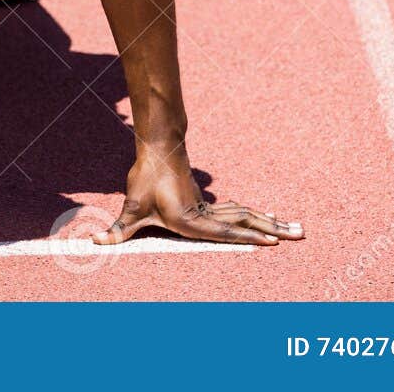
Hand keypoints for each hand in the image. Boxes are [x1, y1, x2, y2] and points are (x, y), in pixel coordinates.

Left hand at [94, 151, 302, 246]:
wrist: (156, 150)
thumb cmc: (145, 179)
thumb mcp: (131, 207)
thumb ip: (116, 230)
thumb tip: (92, 243)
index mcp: (193, 220)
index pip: (227, 232)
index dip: (251, 237)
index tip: (275, 241)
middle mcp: (207, 214)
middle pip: (247, 221)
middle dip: (274, 230)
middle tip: (301, 234)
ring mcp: (211, 208)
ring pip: (247, 214)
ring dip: (270, 222)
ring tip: (295, 229)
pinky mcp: (208, 204)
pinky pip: (238, 212)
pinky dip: (255, 216)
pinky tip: (267, 219)